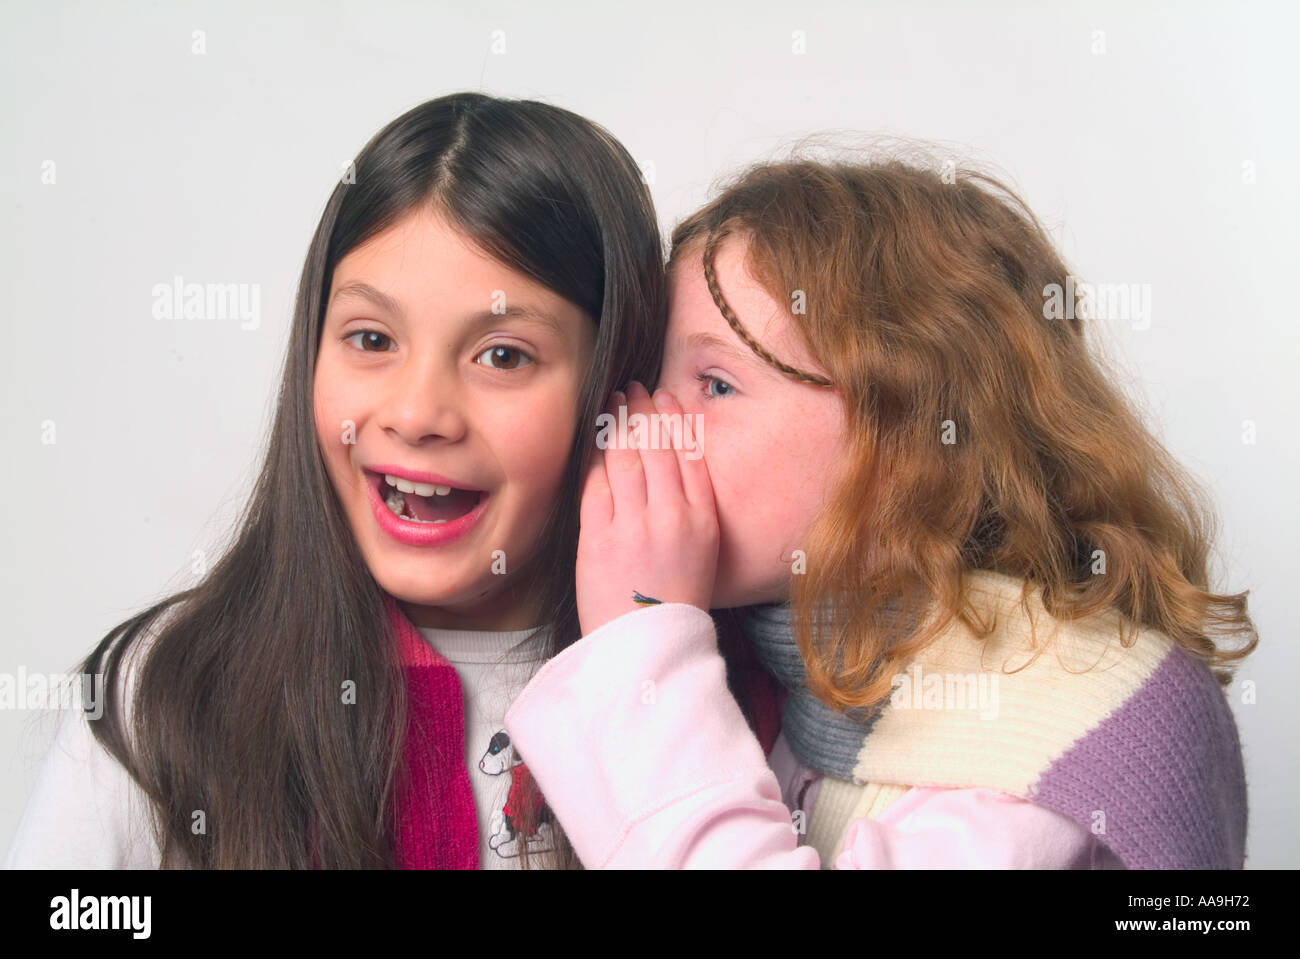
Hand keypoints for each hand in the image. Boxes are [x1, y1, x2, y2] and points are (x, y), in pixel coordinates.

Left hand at [575, 381, 718, 635]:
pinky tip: (595, 438)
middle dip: (646, 411)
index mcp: (702, 521)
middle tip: (637, 387)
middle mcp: (671, 518)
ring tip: (616, 400)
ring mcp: (634, 526)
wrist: (646, 648)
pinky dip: (596, 456)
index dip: (677, 421)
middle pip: (658, 448)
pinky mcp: (600, 537)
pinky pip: (596, 484)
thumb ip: (692, 508)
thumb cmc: (672, 602)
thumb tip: (675, 464)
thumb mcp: (701, 552)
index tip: (668, 398)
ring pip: (627, 458)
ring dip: (620, 424)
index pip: (689, 456)